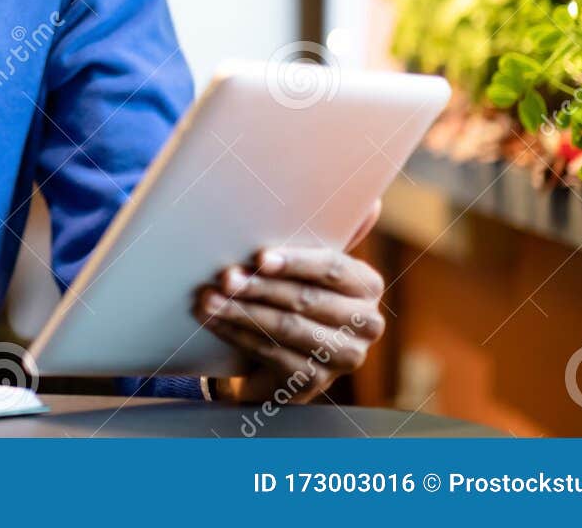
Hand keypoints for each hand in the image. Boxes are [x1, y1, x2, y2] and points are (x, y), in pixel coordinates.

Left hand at [195, 199, 386, 403]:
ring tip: (209, 298)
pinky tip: (214, 321)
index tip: (260, 256)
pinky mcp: (316, 381)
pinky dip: (238, 334)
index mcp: (367, 285)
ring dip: (242, 311)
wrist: (281, 352)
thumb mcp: (308, 263)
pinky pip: (272, 353)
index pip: (333, 269)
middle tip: (225, 277)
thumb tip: (373, 201)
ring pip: (287, 328)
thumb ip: (333, 232)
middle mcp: (366, 324)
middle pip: (307, 300)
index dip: (296, 262)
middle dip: (260, 287)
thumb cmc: (294, 293)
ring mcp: (344, 356)